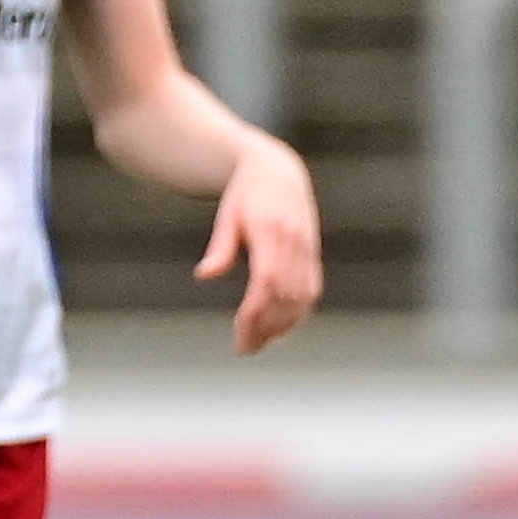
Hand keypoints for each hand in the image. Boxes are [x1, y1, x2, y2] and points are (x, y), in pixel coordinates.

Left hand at [199, 138, 324, 354]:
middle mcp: (293, 241)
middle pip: (284, 296)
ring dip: (284, 325)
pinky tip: (282, 328)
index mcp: (270, 231)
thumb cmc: (244, 195)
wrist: (279, 170)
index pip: (266, 282)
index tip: (240, 336)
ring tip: (261, 343)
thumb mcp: (227, 216)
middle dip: (266, 327)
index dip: (256, 313)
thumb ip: (220, 247)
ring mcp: (307, 247)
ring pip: (301, 297)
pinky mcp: (313, 253)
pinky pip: (311, 289)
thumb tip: (204, 275)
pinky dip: (299, 312)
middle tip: (245, 348)